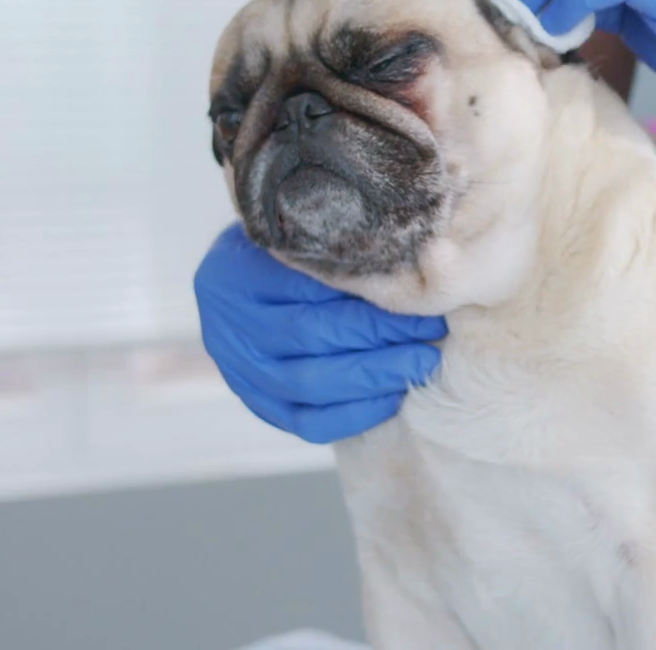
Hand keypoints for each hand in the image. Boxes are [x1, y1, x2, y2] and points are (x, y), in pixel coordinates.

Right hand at [193, 224, 445, 443]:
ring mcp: (238, 371)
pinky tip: (393, 397)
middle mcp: (228, 327)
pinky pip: (308, 422)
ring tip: (420, 362)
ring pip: (308, 384)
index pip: (306, 289)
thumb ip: (335, 247)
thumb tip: (414, 264)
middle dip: (378, 336)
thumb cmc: (284, 248)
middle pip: (309, 337)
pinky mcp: (258, 404)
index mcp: (233, 275)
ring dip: (373, 376)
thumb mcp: (297, 231)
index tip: (418, 296)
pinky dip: (354, 414)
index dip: (366, 297)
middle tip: (428, 330)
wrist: (241, 279)